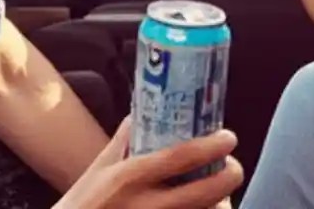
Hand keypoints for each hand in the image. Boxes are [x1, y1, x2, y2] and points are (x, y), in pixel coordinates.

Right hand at [56, 117, 243, 208]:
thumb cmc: (81, 205)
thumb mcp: (98, 169)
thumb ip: (123, 143)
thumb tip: (142, 114)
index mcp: (129, 178)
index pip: (181, 157)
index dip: (212, 146)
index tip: (228, 137)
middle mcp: (145, 206)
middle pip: (205, 192)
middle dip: (229, 177)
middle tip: (232, 166)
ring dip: (220, 204)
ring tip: (220, 195)